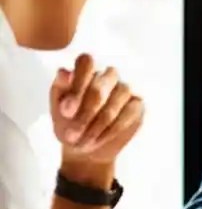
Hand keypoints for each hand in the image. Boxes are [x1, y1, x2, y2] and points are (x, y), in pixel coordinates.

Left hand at [50, 54, 142, 172]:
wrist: (85, 147)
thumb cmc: (68, 123)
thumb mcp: (57, 109)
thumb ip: (59, 89)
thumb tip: (63, 71)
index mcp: (86, 71)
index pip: (86, 62)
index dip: (77, 84)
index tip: (66, 110)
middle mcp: (107, 76)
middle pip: (99, 86)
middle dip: (84, 113)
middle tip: (71, 134)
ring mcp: (125, 89)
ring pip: (115, 101)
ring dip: (98, 124)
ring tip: (83, 140)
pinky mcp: (137, 104)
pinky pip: (129, 113)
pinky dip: (112, 129)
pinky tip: (99, 138)